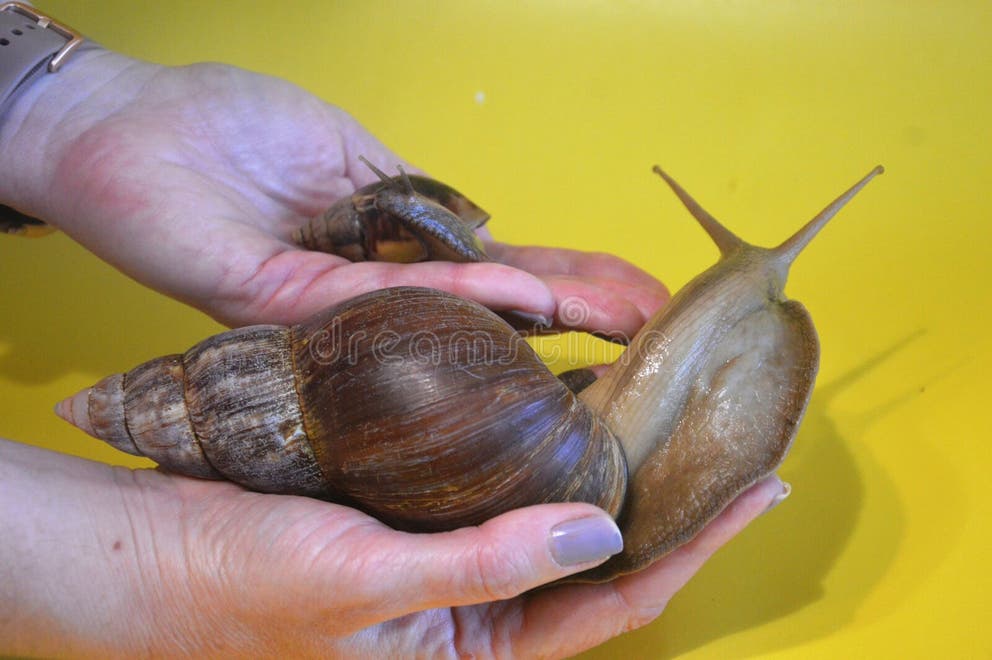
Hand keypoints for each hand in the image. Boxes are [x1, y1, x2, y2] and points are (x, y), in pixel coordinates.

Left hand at [0, 48, 666, 331]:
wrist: (119, 130)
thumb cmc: (221, 130)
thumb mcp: (342, 151)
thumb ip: (410, 199)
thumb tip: (481, 227)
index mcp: (393, 247)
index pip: (501, 269)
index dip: (574, 279)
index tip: (643, 292)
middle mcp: (376, 290)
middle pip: (495, 308)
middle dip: (584, 314)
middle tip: (663, 331)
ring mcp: (338, 306)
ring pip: (457, 319)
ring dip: (548, 318)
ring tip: (628, 326)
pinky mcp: (285, 301)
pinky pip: (385, 297)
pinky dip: (461, 294)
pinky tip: (529, 301)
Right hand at [0, 438, 784, 656]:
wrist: (156, 550)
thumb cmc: (243, 590)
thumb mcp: (367, 586)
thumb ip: (487, 565)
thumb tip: (597, 536)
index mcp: (478, 652)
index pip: (613, 603)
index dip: (691, 548)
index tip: (755, 494)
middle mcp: (481, 606)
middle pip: (602, 555)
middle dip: (671, 503)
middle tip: (737, 447)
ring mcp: (458, 553)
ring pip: (561, 506)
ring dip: (616, 460)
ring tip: (677, 411)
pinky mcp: (430, 509)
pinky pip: (510, 471)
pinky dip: (550, 436)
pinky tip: (583, 394)